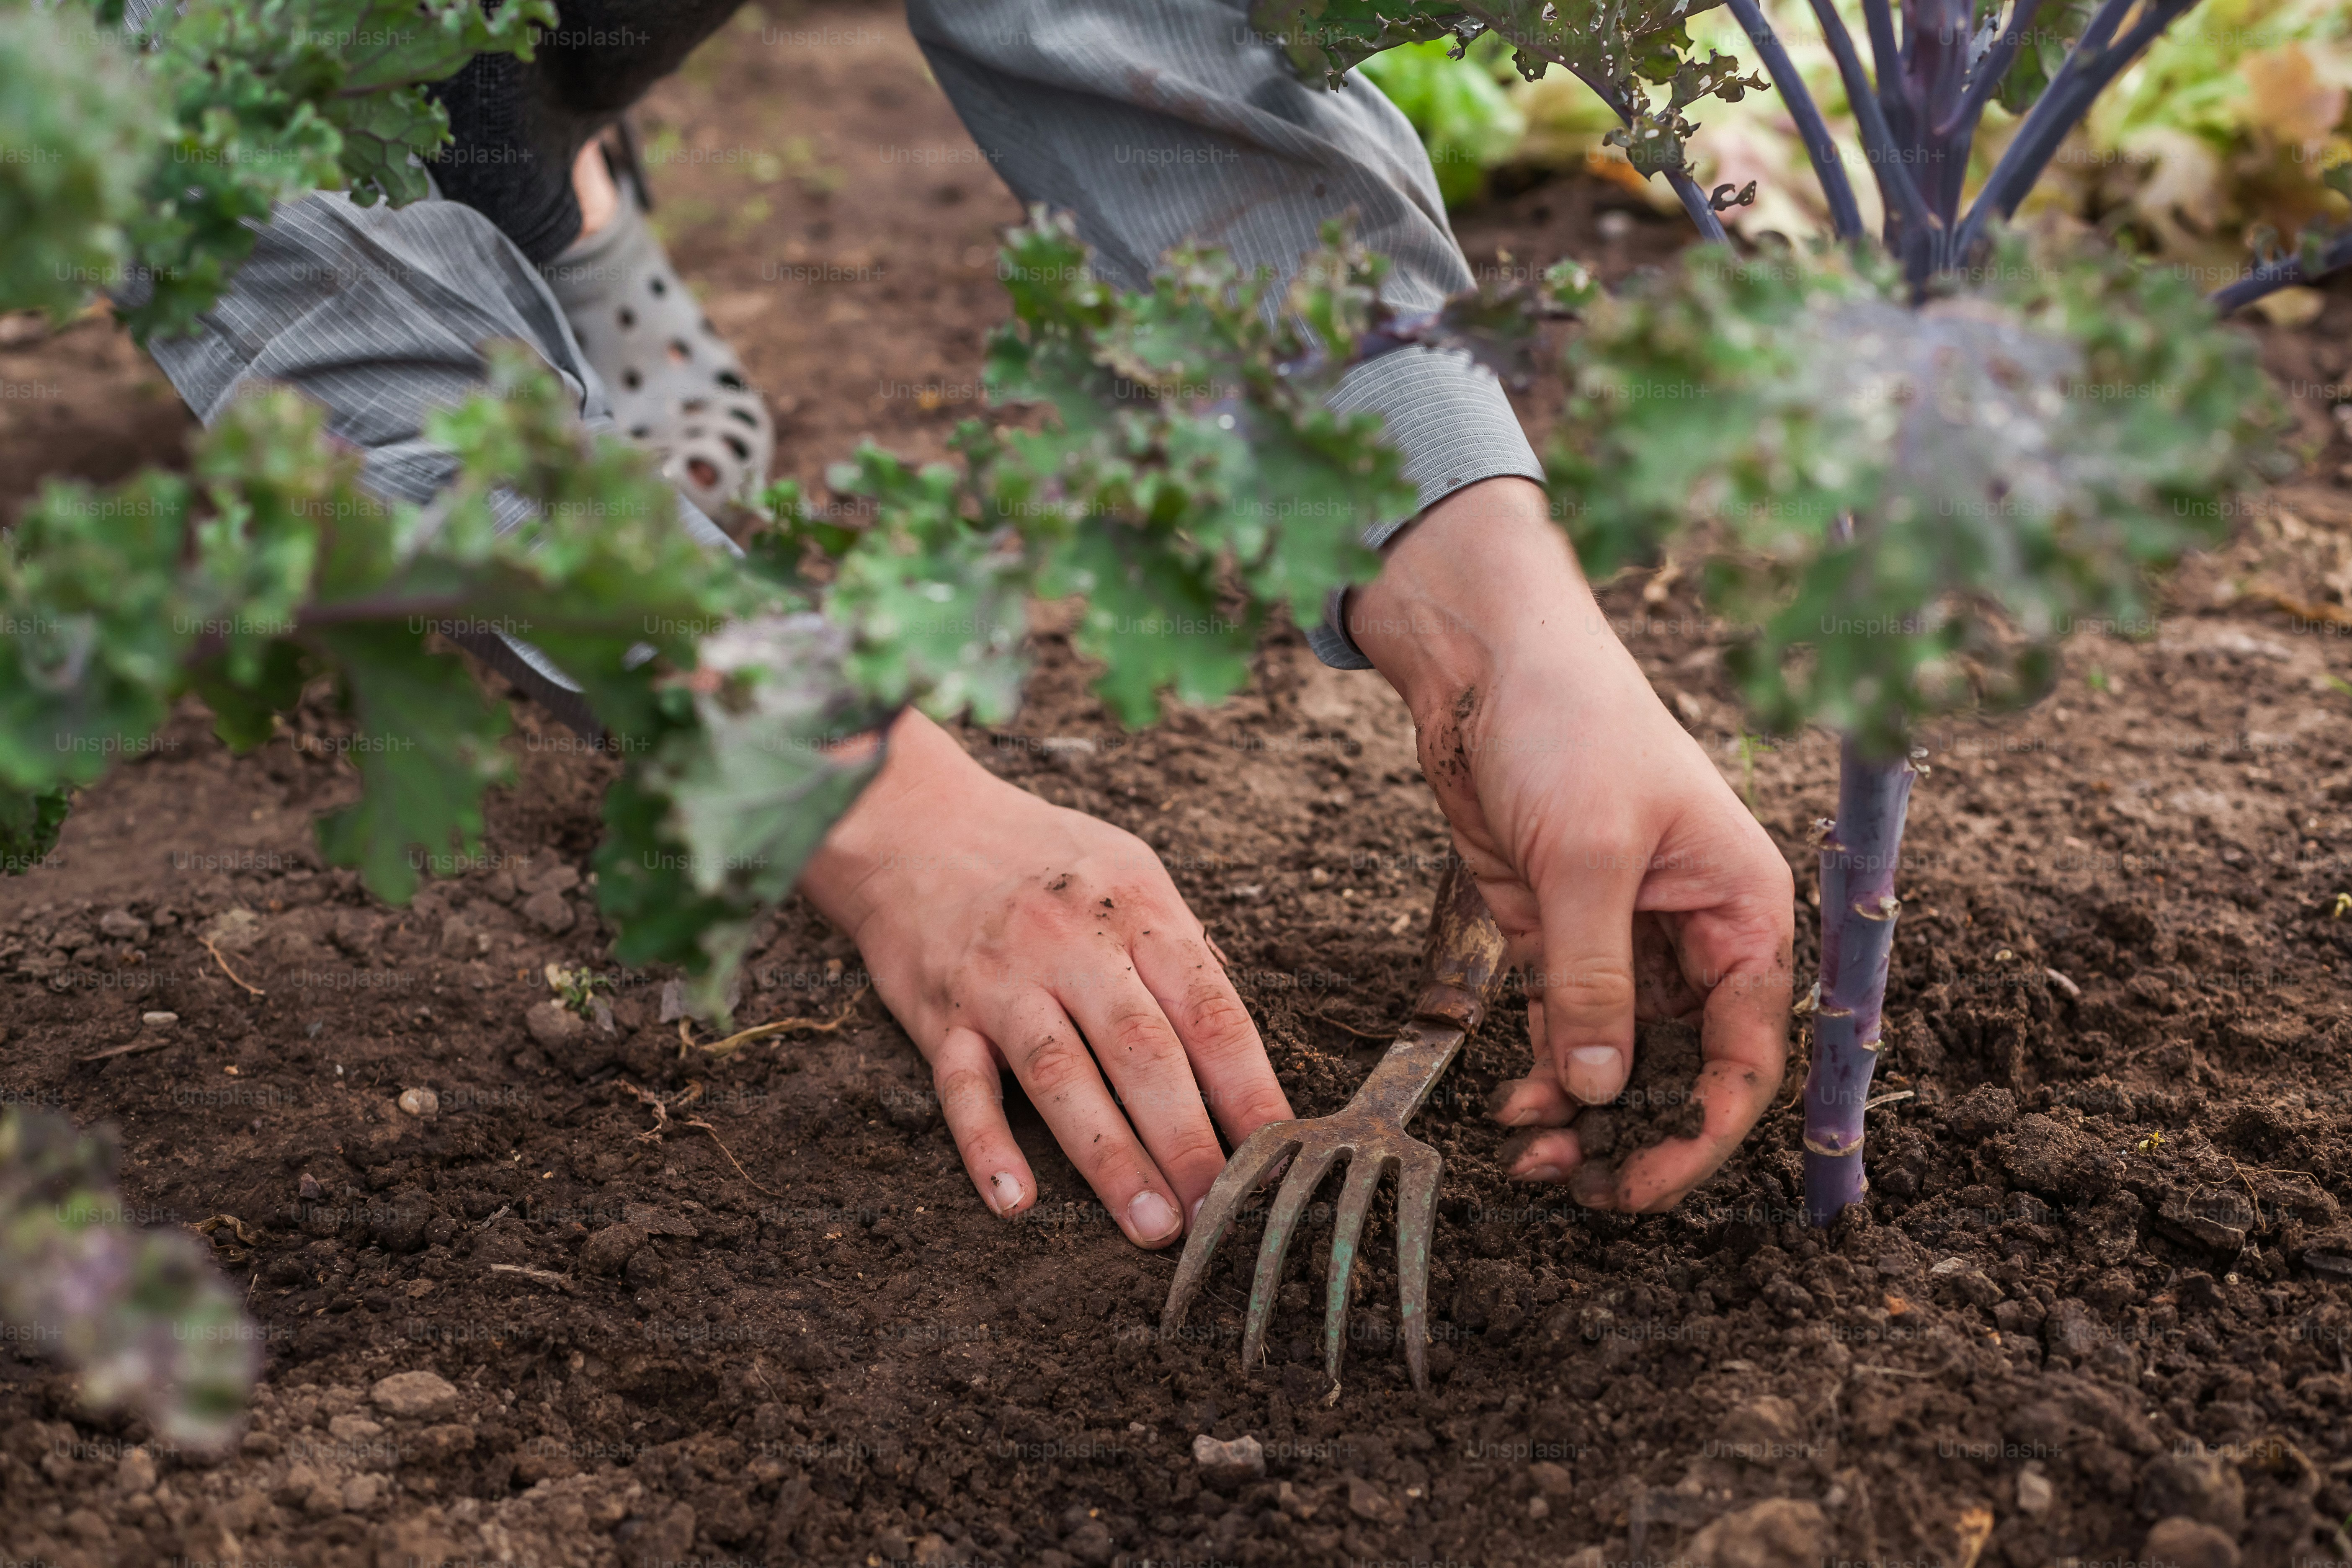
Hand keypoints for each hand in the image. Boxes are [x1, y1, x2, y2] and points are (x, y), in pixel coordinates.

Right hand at [797, 709, 1293, 1245]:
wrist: (913, 821)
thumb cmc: (1040, 855)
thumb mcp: (1131, 871)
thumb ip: (1183, 951)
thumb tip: (1238, 1040)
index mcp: (1137, 910)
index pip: (1210, 1010)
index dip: (1250, 1087)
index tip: (1281, 1154)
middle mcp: (1073, 945)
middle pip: (1144, 1052)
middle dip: (1191, 1141)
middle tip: (1223, 1216)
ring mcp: (1002, 981)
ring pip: (1062, 1077)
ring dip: (1110, 1159)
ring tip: (1152, 1227)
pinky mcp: (939, 1011)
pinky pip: (962, 1086)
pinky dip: (986, 1146)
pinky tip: (1015, 1201)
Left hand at [1346, 478, 1794, 1210]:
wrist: (1487, 666)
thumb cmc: (1567, 728)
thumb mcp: (1585, 857)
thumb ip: (1595, 980)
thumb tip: (1602, 1090)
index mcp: (1743, 911)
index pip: (1746, 1054)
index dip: (1702, 1131)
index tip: (1643, 1184)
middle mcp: (1697, 934)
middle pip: (1684, 1068)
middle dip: (1635, 1132)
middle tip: (1576, 1186)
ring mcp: (1627, 937)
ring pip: (1622, 1057)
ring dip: (1583, 1113)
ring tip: (1530, 1157)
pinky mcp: (1563, 932)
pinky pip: (1569, 1025)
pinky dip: (1548, 1070)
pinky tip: (1516, 1103)